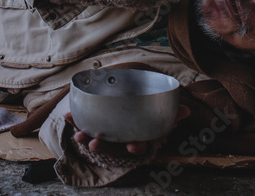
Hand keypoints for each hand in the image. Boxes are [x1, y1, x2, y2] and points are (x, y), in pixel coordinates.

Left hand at [65, 105, 190, 156]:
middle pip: (113, 146)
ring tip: (77, 135)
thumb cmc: (151, 117)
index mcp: (139, 137)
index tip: (134, 145)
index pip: (138, 145)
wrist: (139, 111)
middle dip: (102, 146)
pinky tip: (67, 116)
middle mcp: (123, 139)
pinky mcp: (99, 126)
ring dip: (85, 136)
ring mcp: (110, 134)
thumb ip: (174, 114)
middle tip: (93, 145)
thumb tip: (187, 110)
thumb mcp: (164, 117)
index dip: (135, 146)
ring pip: (97, 139)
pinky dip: (76, 120)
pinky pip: (86, 125)